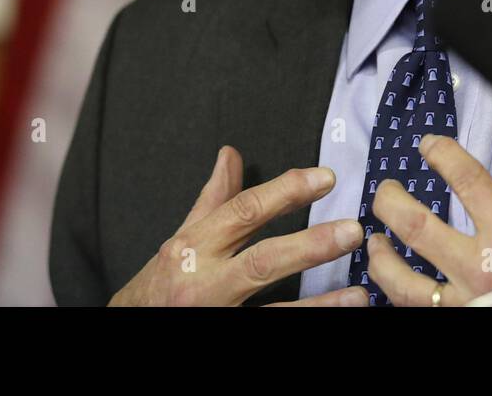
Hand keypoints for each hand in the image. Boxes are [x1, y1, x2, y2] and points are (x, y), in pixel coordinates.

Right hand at [108, 145, 368, 305]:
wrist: (131, 324)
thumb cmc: (160, 282)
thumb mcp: (182, 237)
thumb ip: (213, 199)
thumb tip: (231, 154)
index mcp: (193, 246)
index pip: (243, 212)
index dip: (286, 192)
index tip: (325, 177)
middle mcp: (203, 282)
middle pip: (261, 261)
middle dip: (308, 245)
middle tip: (352, 230)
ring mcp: (217, 314)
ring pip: (274, 308)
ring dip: (320, 303)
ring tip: (359, 292)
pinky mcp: (228, 336)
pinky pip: (272, 330)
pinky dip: (306, 322)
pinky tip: (339, 316)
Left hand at [366, 135, 491, 305]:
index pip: (465, 179)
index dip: (441, 154)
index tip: (429, 146)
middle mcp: (484, 270)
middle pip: (415, 225)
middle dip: (390, 202)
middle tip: (386, 191)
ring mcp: (469, 305)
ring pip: (403, 281)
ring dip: (381, 257)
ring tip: (374, 242)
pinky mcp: (464, 326)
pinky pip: (417, 314)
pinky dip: (396, 300)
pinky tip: (391, 291)